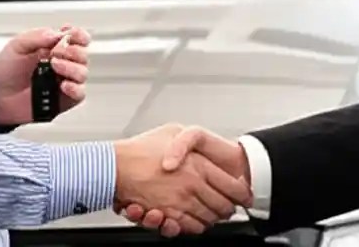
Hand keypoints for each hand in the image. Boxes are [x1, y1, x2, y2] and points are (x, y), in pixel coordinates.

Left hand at [0, 25, 89, 127]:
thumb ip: (37, 36)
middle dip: (72, 51)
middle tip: (55, 53)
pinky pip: (80, 94)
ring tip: (54, 67)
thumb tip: (57, 33)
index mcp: (53, 47)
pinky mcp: (64, 99)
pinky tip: (63, 85)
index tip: (70, 34)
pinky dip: (75, 88)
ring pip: (82, 73)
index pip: (77, 37)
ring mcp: (64, 81)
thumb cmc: (6, 72)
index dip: (78, 34)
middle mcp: (62, 63)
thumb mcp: (16, 46)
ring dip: (71, 68)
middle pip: (83, 54)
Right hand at [114, 124, 252, 236]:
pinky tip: (194, 219)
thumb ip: (189, 139)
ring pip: (208, 218)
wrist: (114, 166)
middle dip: (229, 208)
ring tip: (214, 214)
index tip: (244, 195)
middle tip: (230, 206)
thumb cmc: (140, 148)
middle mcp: (192, 185)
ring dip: (213, 218)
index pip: (232, 185)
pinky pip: (190, 227)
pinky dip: (194, 226)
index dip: (241, 193)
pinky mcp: (168, 215)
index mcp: (198, 165)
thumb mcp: (172, 131)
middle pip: (224, 206)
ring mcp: (181, 202)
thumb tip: (200, 144)